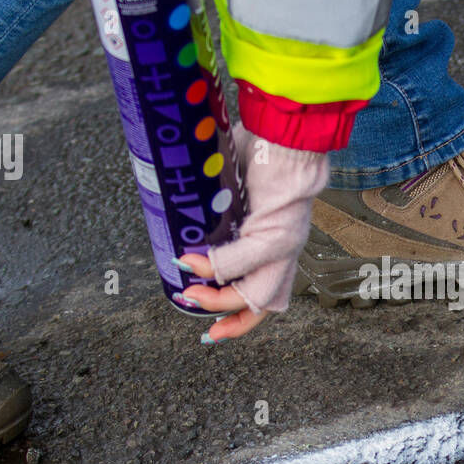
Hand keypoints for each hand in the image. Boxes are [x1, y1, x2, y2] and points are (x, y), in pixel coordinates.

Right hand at [177, 122, 329, 342]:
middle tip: (197, 318)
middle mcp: (288, 250)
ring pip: (259, 291)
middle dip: (232, 320)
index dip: (242, 319)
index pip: (267, 295)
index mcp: (278, 245)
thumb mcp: (234, 190)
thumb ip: (214, 211)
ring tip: (190, 292)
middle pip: (266, 303)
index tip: (212, 331)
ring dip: (220, 298)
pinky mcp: (281, 228)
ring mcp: (287, 242)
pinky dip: (219, 266)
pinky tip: (194, 263)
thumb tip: (176, 216)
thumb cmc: (262, 153)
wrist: (286, 132)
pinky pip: (249, 259)